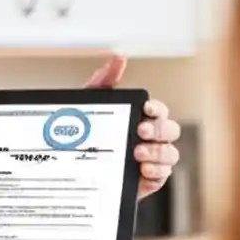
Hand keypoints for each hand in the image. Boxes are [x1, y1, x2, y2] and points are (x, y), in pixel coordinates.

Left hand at [83, 55, 181, 200]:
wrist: (68, 168)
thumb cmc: (83, 134)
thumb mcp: (88, 107)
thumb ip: (103, 81)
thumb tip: (119, 58)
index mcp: (140, 118)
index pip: (158, 111)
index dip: (157, 109)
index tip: (146, 108)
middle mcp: (150, 138)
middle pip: (170, 131)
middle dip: (160, 129)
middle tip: (140, 130)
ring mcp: (150, 160)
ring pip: (171, 154)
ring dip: (159, 152)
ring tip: (138, 153)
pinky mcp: (146, 181)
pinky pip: (163, 177)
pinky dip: (157, 172)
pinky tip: (143, 170)